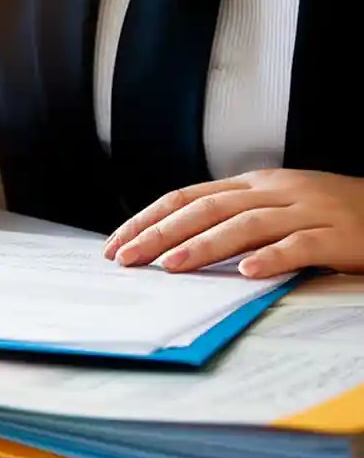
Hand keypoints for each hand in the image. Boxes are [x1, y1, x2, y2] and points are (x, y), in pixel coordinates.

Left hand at [104, 169, 363, 277]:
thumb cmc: (327, 216)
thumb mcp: (273, 209)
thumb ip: (231, 221)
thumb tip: (171, 245)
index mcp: (253, 185)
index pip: (187, 198)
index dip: (149, 220)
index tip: (116, 245)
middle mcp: (275, 192)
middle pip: (207, 209)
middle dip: (161, 233)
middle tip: (128, 258)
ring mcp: (308, 211)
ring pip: (247, 224)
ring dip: (204, 245)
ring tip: (171, 266)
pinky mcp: (340, 235)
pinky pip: (301, 245)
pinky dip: (273, 257)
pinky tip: (247, 273)